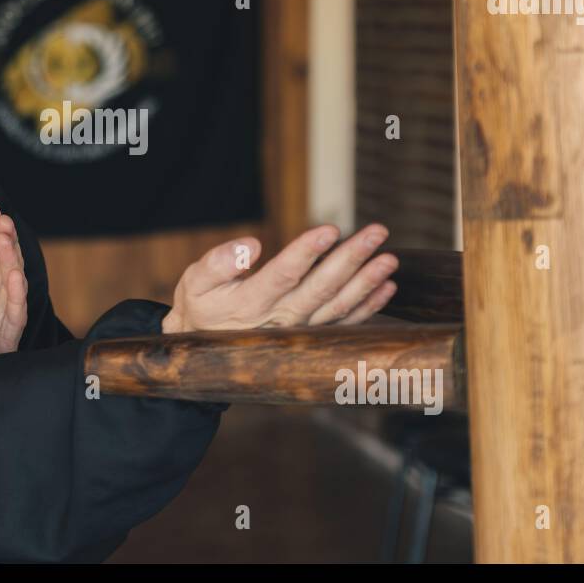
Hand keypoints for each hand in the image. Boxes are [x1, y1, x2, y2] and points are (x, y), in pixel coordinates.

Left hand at [0, 204, 28, 357]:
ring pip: (13, 281)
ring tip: (5, 238)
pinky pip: (16, 312)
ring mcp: (2, 314)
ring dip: (11, 259)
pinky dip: (17, 294)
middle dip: (5, 239)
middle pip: (4, 261)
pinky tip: (14, 275)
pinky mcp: (7, 336)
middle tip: (3, 218)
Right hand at [160, 224, 397, 333]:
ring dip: (366, 282)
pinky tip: (387, 287)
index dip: (306, 252)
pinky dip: (368, 307)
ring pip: (338, 307)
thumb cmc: (200, 307)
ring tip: (389, 258)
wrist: (203, 353)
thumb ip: (218, 263)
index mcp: (249, 304)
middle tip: (376, 232)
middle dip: (351, 259)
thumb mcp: (194, 282)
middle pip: (320, 288)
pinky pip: (344, 324)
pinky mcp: (311, 338)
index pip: (282, 274)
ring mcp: (299, 332)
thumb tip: (250, 245)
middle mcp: (279, 320)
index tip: (329, 229)